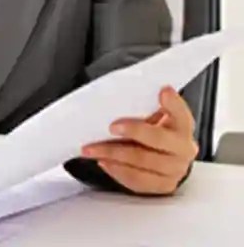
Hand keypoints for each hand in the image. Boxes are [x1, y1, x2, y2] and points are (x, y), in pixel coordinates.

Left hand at [81, 86, 197, 194]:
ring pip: (143, 162)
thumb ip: (144, 108)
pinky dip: (117, 170)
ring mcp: (176, 169)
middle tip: (111, 127)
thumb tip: (118, 99)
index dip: (173, 103)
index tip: (162, 92)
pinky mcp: (164, 185)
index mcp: (182, 126)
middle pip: (159, 139)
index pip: (181, 112)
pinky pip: (138, 180)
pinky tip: (103, 161)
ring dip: (113, 154)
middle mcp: (184, 148)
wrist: (167, 159)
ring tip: (91, 148)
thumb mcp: (153, 117)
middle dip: (134, 131)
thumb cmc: (154, 133)